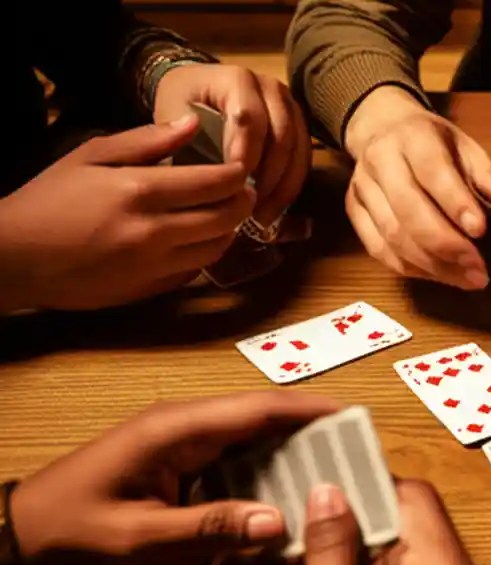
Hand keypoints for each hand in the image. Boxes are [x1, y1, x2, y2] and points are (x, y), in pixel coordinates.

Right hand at [0, 117, 254, 310]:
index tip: (240, 168)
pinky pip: (196, 271)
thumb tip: (192, 123)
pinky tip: (196, 239)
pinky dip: (205, 253)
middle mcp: (154, 231)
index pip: (214, 183)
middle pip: (226, 218)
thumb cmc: (49, 199)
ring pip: (218, 248)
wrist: (15, 257)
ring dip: (229, 229)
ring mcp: (154, 266)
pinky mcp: (150, 290)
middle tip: (242, 190)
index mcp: (139, 191)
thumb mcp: (90, 156)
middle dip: (242, 201)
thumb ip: (146, 140)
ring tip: (223, 213)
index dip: (238, 175)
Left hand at [9, 392, 341, 564]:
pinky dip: (265, 483)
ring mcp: (183, 445)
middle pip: (265, 422)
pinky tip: (287, 508)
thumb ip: (209, 528)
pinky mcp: (180, 466)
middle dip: (314, 438)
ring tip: (336, 486)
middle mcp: (186, 426)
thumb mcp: (137, 538)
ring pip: (254, 446)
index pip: (260, 408)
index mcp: (178, 427)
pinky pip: (236, 468)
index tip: (359, 420)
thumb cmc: (68, 530)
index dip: (313, 411)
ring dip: (293, 463)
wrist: (12, 536)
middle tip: (359, 464)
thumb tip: (280, 521)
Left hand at [153, 63, 311, 226]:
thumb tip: (207, 171)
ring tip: (262, 217)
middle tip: (249, 209)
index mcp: (237, 79)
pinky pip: (304, 158)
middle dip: (267, 177)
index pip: (249, 119)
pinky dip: (291, 185)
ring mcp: (289, 105)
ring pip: (297, 150)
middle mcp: (270, 87)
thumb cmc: (183, 103)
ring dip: (283, 187)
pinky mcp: (299, 124)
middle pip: (281, 136)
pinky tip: (274, 208)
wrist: (199, 89)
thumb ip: (184, 137)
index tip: (231, 188)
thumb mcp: (172, 112)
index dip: (245, 155)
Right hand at [343, 86, 490, 288]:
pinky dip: (412, 269)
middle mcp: (382, 161)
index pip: (432, 172)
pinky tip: (440, 275)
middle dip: (446, 245)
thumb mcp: (465, 146)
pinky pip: (379, 250)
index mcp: (413, 137)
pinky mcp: (354, 211)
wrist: (381, 128)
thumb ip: (488, 177)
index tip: (480, 231)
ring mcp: (363, 188)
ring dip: (433, 265)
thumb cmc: (429, 141)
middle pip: (407, 211)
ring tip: (467, 279)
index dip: (456, 204)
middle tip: (477, 268)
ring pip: (392, 237)